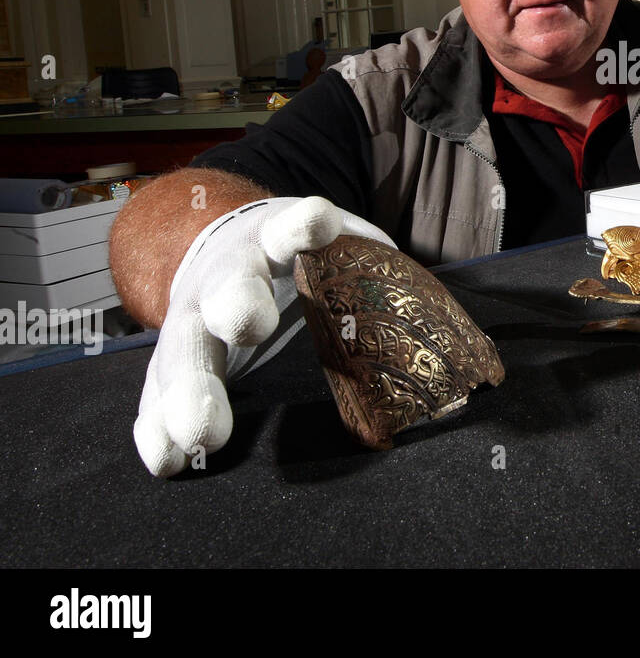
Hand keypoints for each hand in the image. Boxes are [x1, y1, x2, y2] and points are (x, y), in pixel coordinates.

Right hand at [132, 196, 393, 476]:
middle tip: (251, 323)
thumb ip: (375, 277)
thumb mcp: (337, 250)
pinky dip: (157, 428)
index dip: (305, 225)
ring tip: (200, 430)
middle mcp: (229, 273)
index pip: (290, 227)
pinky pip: (155, 394)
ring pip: (185, 348)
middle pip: (230, 287)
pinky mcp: (169, 359)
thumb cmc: (301, 261)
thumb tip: (443, 335)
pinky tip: (166, 458)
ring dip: (190, 388)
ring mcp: (193, 316)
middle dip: (239, 303)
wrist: (222, 248)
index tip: (317, 221)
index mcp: (275, 238)